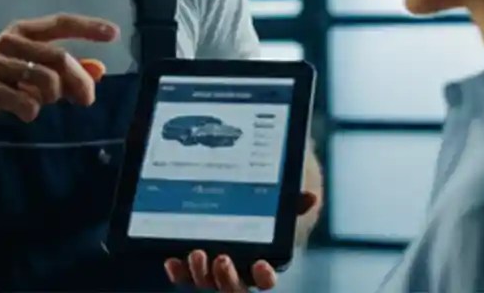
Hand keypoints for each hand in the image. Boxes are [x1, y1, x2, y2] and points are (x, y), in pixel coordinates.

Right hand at [0, 14, 118, 132]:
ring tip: (40, 103)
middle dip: (79, 81)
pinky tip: (23, 112)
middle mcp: (9, 41)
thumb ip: (64, 71)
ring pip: (45, 80)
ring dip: (51, 98)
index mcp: (22, 32)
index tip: (114, 33)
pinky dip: (31, 110)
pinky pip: (23, 101)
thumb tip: (100, 70)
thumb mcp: (30, 73)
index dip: (87, 26)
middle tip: (87, 100)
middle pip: (59, 58)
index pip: (60, 23)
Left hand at [164, 191, 319, 291]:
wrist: (234, 213)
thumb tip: (311, 198)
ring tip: (197, 254)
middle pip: (233, 288)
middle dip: (227, 278)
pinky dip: (178, 272)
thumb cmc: (261, 218)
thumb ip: (293, 206)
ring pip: (207, 284)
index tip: (261, 264)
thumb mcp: (276, 211)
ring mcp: (212, 273)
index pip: (266, 279)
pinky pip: (183, 278)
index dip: (264, 276)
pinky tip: (172, 261)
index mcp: (260, 265)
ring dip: (201, 273)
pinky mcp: (191, 268)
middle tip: (223, 259)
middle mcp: (236, 274)